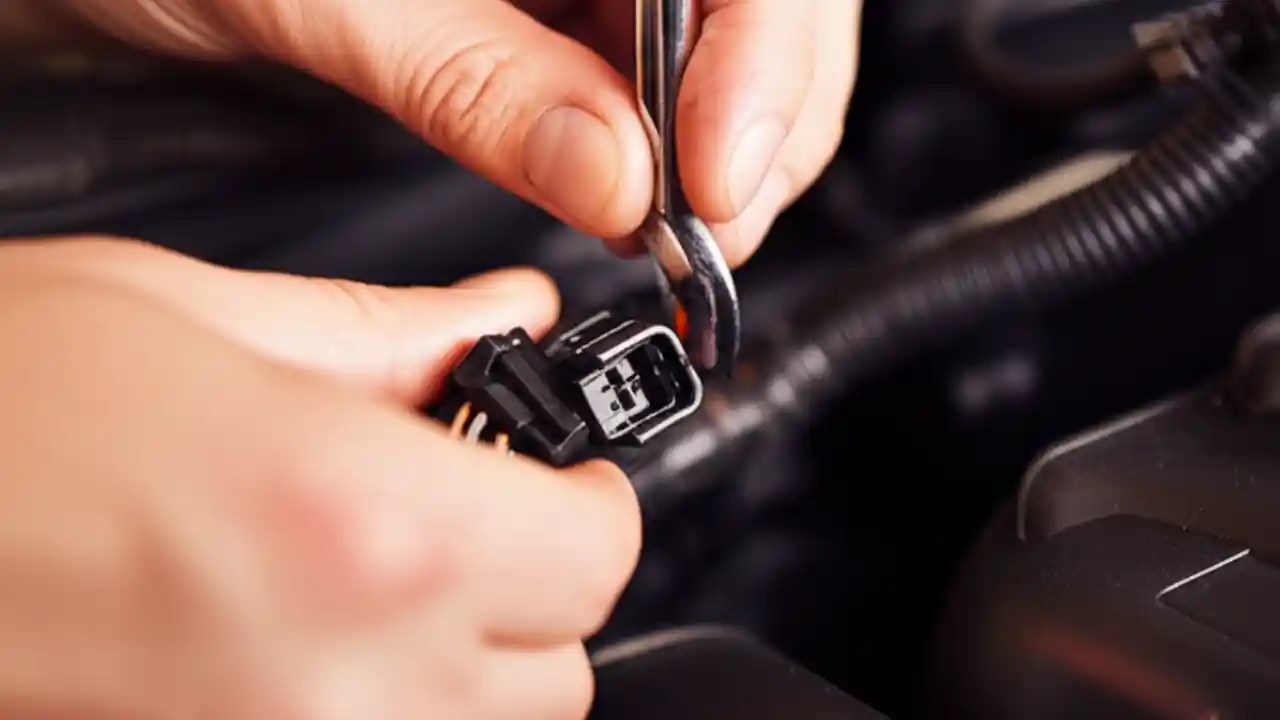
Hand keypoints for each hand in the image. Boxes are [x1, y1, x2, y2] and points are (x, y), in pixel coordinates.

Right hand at [0, 238, 640, 719]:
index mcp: (363, 525)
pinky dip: (390, 711)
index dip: (583, 497)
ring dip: (469, 664)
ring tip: (370, 579)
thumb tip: (505, 311)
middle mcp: (345, 681)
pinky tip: (313, 647)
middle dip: (533, 582)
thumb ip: (390, 333)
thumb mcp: (194, 319)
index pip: (600, 547)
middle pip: (563, 666)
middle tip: (457, 512)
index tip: (545, 467)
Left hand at [33, 0, 859, 264]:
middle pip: (758, 0)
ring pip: (720, 44)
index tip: (715, 179)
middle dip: (757, 121)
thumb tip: (619, 179)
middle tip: (704, 234)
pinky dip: (659, 148)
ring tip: (669, 230)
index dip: (762, 57)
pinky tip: (633, 193)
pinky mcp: (558, 0)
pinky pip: (653, 73)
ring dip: (714, 148)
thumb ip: (478, 82)